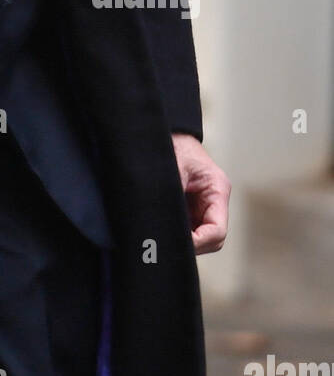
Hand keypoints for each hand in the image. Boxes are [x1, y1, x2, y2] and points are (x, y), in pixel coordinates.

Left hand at [171, 133, 230, 254]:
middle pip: (210, 239)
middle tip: (164, 245)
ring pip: (198, 237)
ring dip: (182, 240)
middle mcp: (213, 202)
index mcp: (217, 190)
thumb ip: (171, 196)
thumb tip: (163, 222)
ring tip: (160, 238)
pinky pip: (186, 229)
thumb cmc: (171, 144)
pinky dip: (174, 233)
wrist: (161, 130)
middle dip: (190, 245)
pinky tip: (159, 230)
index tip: (178, 244)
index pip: (217, 231)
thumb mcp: (172, 168)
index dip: (199, 242)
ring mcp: (201, 206)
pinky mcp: (189, 208)